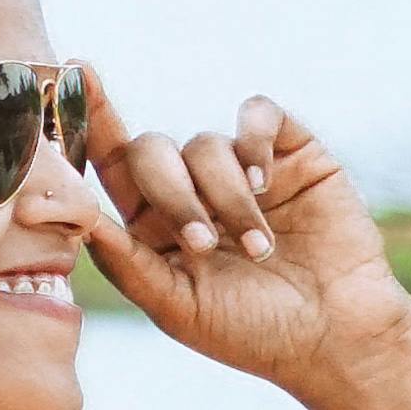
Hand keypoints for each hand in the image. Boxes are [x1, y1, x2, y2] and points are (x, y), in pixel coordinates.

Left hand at [63, 89, 410, 409]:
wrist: (336, 336)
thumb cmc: (251, 331)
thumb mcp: (177, 307)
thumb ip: (125, 261)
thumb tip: (78, 213)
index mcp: (153, 225)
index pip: (110, 163)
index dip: (90, 119)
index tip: (74, 73)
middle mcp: (192, 189)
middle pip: (151, 150)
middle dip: (171, 193)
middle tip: (203, 243)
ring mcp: (240, 168)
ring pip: (205, 144)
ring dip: (226, 199)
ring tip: (259, 249)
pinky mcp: (291, 153)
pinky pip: (257, 116)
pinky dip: (253, 143)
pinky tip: (264, 184)